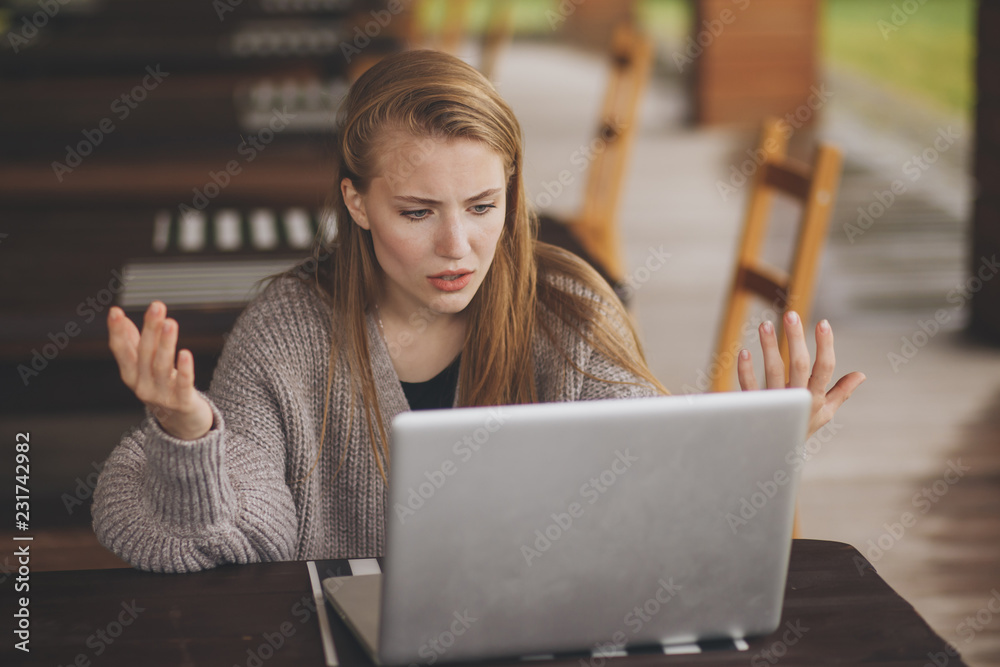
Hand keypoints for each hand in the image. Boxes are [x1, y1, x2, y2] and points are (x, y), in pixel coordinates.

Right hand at [107, 302, 213, 440]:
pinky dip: (184, 369)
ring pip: (162, 366)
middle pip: (144, 355)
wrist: (182, 424)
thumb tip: (117, 315)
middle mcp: (142, 386)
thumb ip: (133, 343)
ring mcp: (161, 395)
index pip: (121, 351)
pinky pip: (183, 384)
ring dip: (166, 344)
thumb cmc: (163, 388)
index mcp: (131, 375)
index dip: (117, 332)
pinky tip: (185, 353)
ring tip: (170, 323)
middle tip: (156, 307)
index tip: (116, 312)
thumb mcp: (144, 367)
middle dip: (149, 330)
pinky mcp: (181, 403)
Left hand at [737, 310, 864, 437]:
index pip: (825, 368)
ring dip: (769, 347)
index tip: (823, 322)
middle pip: (799, 365)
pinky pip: (749, 386)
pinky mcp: (753, 405)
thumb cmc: (800, 427)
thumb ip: (840, 393)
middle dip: (796, 339)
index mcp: (816, 398)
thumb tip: (861, 375)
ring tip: (765, 324)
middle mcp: (797, 399)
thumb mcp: (824, 413)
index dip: (825, 345)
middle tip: (791, 314)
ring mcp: (774, 402)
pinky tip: (744, 352)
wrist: (773, 455)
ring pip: (773, 371)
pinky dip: (746, 370)